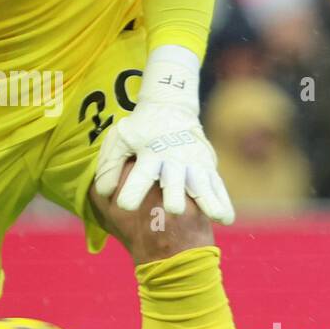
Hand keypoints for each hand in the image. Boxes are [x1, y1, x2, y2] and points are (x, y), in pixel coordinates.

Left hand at [94, 49, 234, 223]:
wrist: (170, 109)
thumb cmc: (140, 131)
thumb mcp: (120, 140)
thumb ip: (110, 166)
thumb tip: (103, 192)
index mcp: (150, 153)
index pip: (140, 174)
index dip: (132, 190)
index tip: (125, 206)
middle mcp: (173, 159)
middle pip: (175, 180)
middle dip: (174, 194)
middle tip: (174, 210)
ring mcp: (194, 163)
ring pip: (201, 184)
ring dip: (207, 200)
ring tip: (214, 217)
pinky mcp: (208, 166)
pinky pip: (217, 186)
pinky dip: (222, 201)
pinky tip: (226, 219)